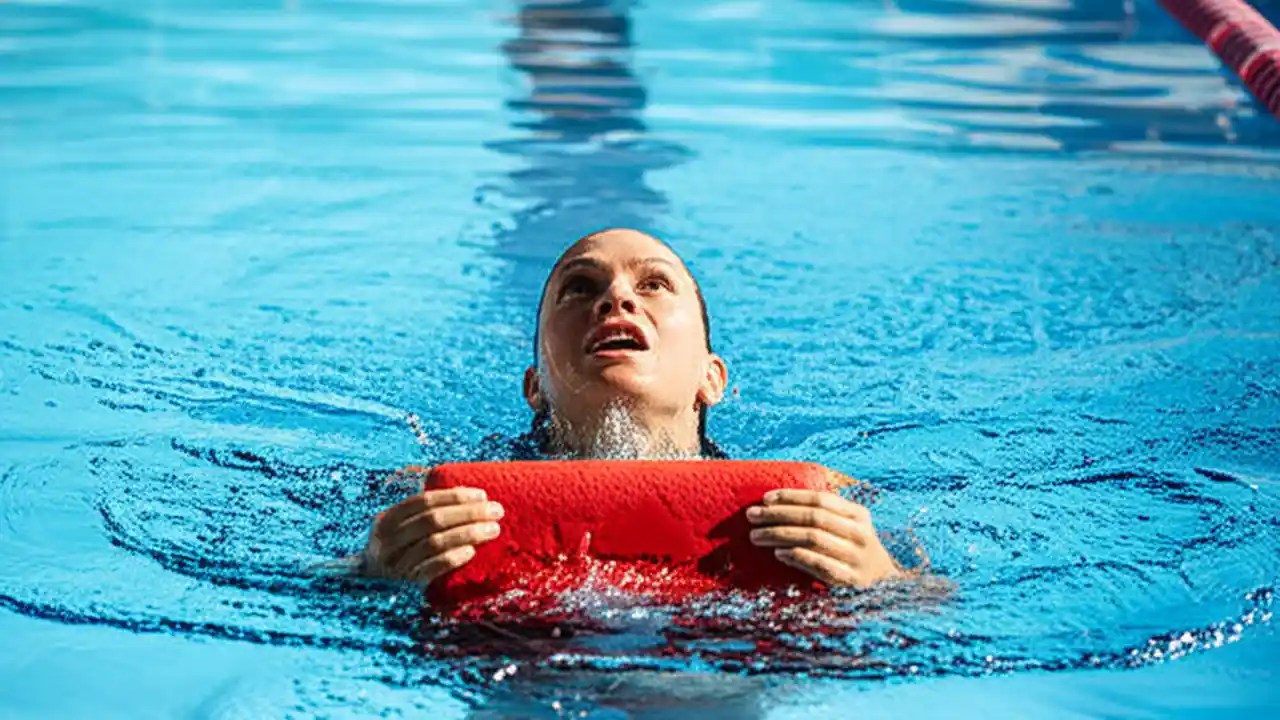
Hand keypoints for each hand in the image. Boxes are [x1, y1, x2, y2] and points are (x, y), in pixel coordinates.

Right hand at [361, 486, 503, 584]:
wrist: (371, 588)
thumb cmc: (398, 551)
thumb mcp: (400, 529)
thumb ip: (423, 514)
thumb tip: (470, 497)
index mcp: (387, 520)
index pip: (424, 501)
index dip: (454, 496)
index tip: (482, 495)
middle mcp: (387, 541)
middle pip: (433, 520)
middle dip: (468, 513)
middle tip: (497, 511)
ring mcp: (396, 564)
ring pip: (434, 543)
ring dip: (468, 534)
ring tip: (493, 529)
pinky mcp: (407, 585)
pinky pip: (431, 570)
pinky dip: (453, 558)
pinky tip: (472, 552)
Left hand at [747, 489, 901, 587]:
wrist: (886, 586)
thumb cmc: (856, 552)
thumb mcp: (849, 528)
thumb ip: (825, 515)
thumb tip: (778, 505)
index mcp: (858, 515)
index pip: (820, 499)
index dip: (790, 497)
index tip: (765, 499)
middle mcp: (859, 533)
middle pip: (812, 518)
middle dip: (778, 515)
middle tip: (752, 516)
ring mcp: (856, 557)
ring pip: (812, 539)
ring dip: (780, 535)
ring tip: (756, 536)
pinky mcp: (849, 580)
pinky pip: (819, 564)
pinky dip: (796, 557)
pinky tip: (778, 553)